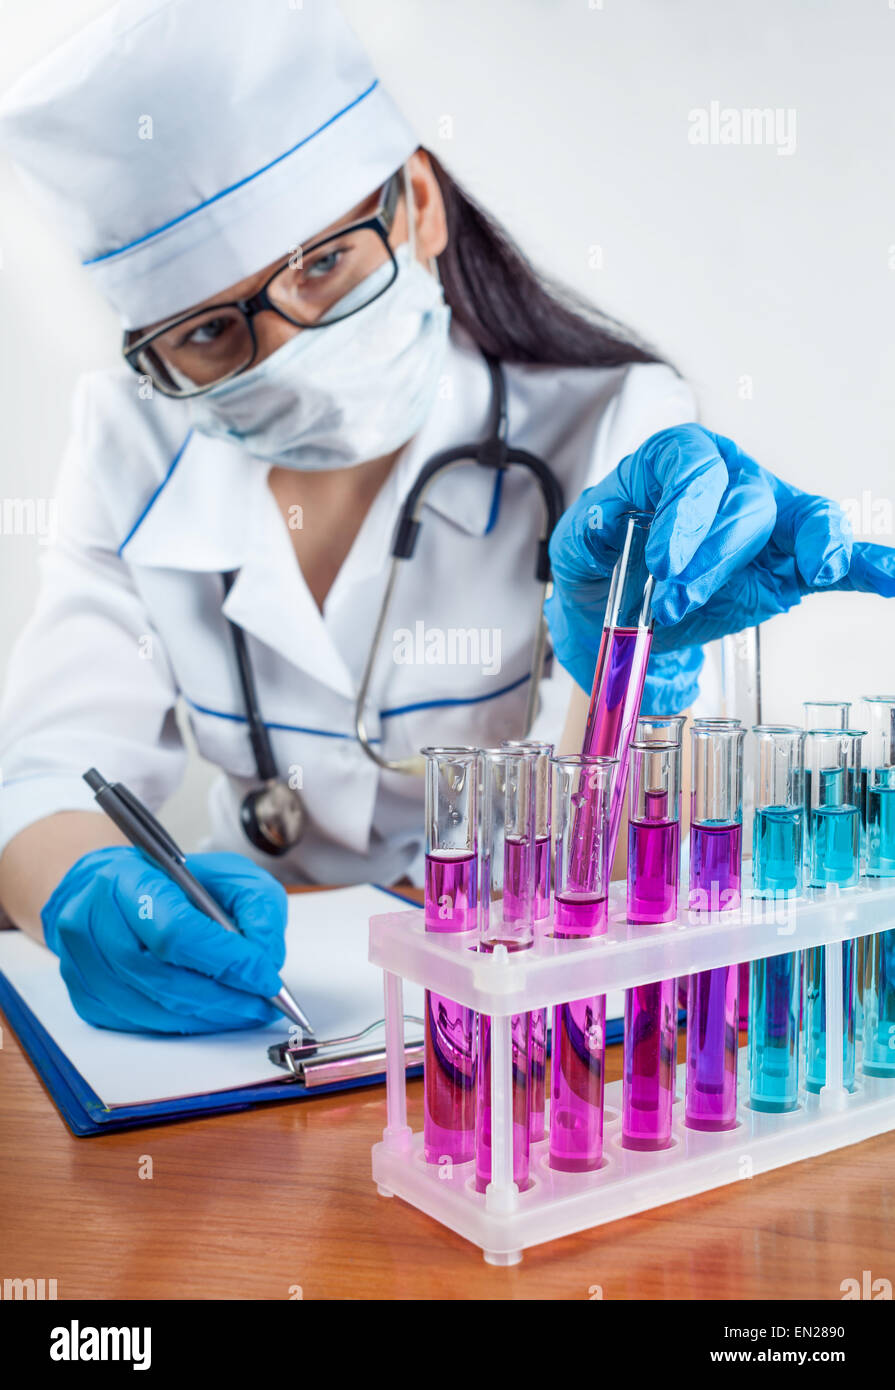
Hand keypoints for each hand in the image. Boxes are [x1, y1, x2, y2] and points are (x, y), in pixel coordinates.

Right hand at [41, 848, 288, 1033]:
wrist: (105, 888)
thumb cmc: (168, 879)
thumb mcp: (225, 872)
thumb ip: (256, 906)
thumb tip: (267, 958)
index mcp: (125, 881)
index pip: (177, 932)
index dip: (226, 961)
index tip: (266, 979)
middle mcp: (94, 923)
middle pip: (164, 979)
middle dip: (224, 998)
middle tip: (264, 1005)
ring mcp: (83, 965)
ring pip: (154, 1009)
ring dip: (209, 1017)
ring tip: (246, 1012)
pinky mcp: (85, 996)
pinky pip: (141, 1024)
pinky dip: (185, 1025)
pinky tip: (212, 1015)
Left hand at [546, 423, 894, 691]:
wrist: (622, 611)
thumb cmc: (605, 565)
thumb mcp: (579, 547)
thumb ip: (590, 530)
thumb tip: (607, 515)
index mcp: (674, 462)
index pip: (691, 464)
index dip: (685, 510)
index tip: (666, 563)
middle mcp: (728, 479)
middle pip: (743, 501)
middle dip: (715, 556)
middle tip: (677, 601)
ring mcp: (768, 518)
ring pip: (800, 520)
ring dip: (803, 553)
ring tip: (816, 570)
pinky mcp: (791, 560)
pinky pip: (838, 556)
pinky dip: (868, 565)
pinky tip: (890, 577)